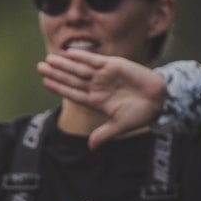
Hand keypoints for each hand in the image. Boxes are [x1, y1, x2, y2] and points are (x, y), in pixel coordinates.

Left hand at [37, 50, 164, 146]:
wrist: (160, 99)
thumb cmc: (141, 113)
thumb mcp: (120, 125)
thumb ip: (104, 134)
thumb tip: (91, 147)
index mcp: (97, 101)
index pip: (72, 93)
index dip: (59, 88)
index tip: (45, 82)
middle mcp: (97, 87)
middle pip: (72, 79)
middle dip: (56, 73)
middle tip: (39, 67)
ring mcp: (104, 76)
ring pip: (79, 69)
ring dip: (64, 64)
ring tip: (49, 59)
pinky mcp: (114, 65)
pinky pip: (94, 60)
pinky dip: (82, 57)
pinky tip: (68, 54)